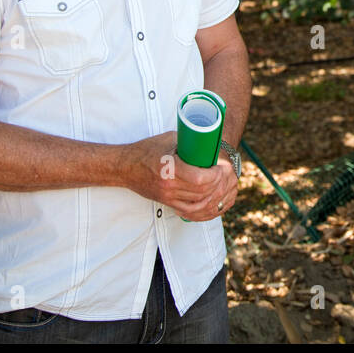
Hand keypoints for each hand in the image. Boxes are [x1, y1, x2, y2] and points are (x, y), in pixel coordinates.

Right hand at [119, 132, 237, 221]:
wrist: (125, 167)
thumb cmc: (146, 150)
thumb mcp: (169, 139)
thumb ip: (189, 142)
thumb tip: (211, 141)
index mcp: (170, 169)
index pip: (200, 179)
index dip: (216, 175)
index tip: (223, 166)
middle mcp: (169, 187)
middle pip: (203, 192)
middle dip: (221, 184)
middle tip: (228, 175)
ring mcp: (168, 197)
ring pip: (199, 204)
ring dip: (216, 197)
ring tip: (225, 186)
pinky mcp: (167, 203)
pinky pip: (191, 212)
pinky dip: (206, 209)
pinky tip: (216, 202)